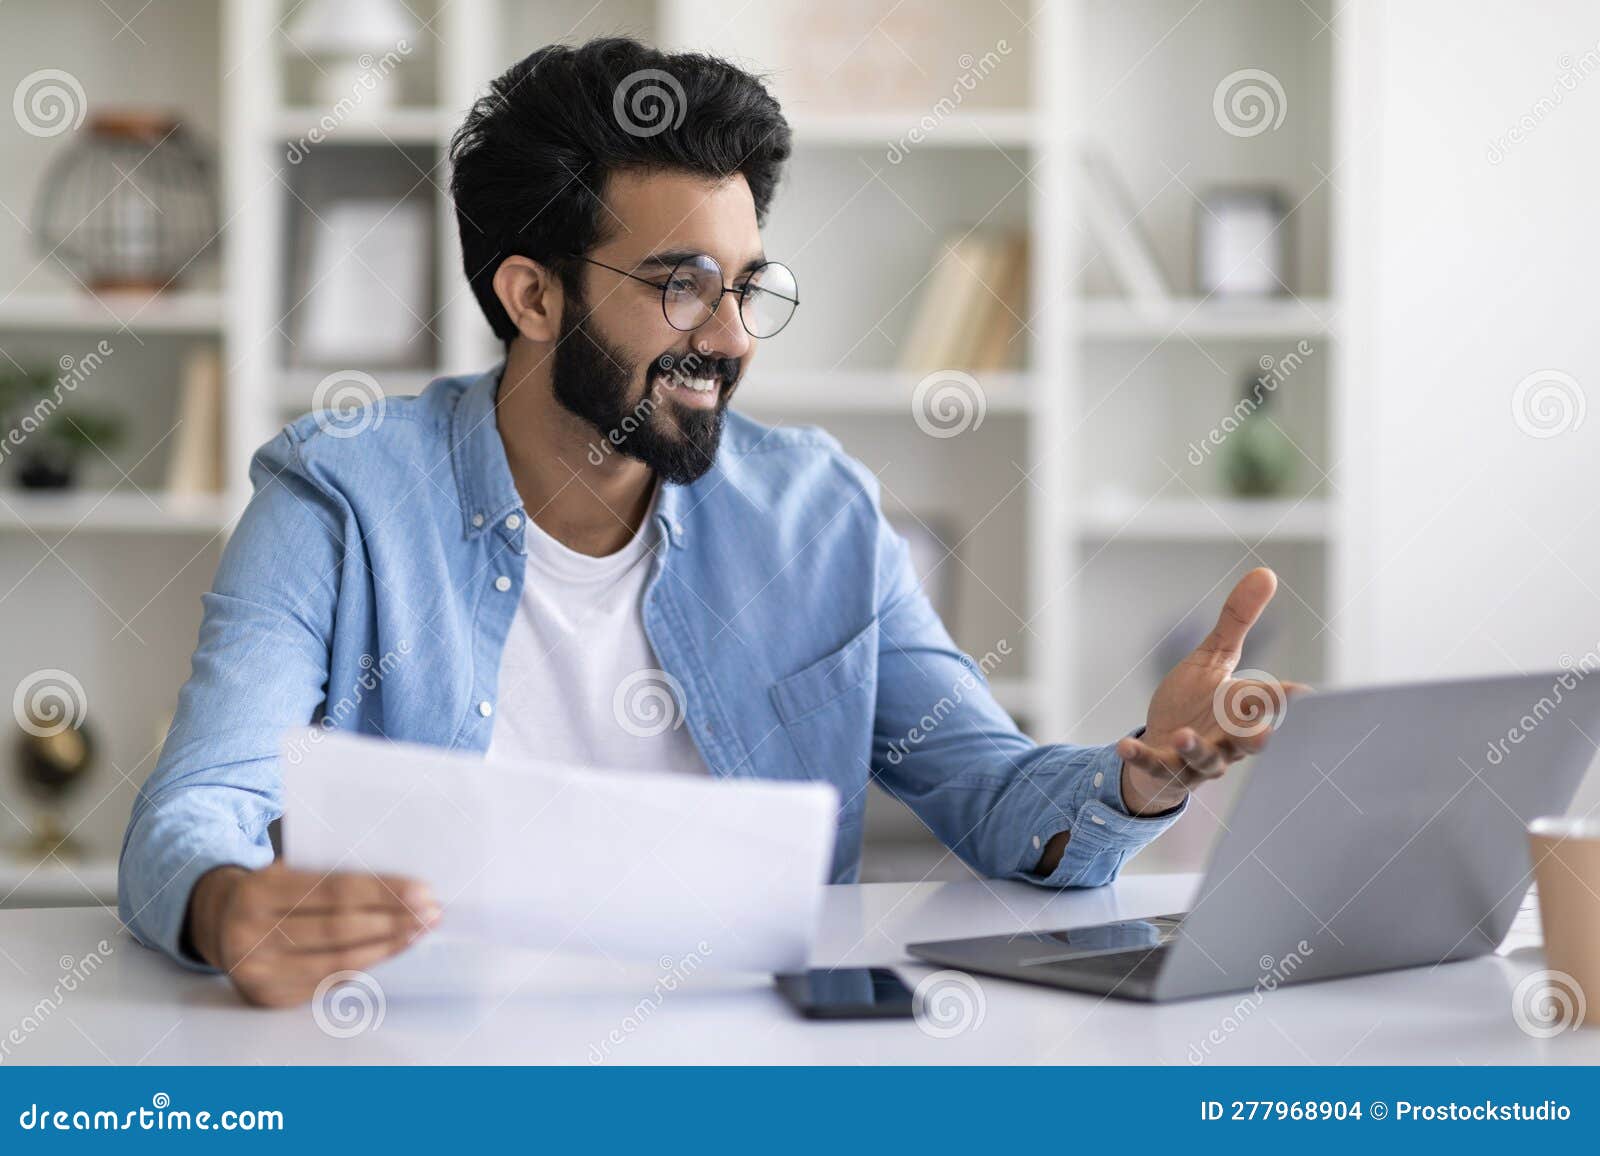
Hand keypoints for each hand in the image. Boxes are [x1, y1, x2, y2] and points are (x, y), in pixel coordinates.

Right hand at [186, 863, 439, 1006]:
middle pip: (339, 929)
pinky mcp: (268, 999)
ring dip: (388, 947)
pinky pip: (329, 983)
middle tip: (432, 912)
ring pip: (338, 962)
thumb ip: (329, 874)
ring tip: (420, 932)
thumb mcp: (285, 870)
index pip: (334, 890)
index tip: (423, 889)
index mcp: (258, 892)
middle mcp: (251, 935)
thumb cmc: (268, 890)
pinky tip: (390, 950)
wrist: (216, 923)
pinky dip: (366, 966)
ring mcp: (258, 973)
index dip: (383, 892)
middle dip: (394, 921)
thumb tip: (398, 886)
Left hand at [1117, 567, 1310, 814]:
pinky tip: (1123, 745)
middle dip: (1257, 739)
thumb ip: (1238, 621)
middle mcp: (1229, 740)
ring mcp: (1198, 759)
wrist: (1163, 745)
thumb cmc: (1198, 703)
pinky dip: (1140, 758)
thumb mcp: (1215, 658)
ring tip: (1183, 736)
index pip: (1272, 704)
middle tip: (1264, 731)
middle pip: (1249, 744)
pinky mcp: (1166, 769)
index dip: (1286, 700)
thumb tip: (1266, 572)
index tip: (1305, 693)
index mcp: (1246, 711)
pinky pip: (1155, 767)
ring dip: (1195, 749)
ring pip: (1205, 761)